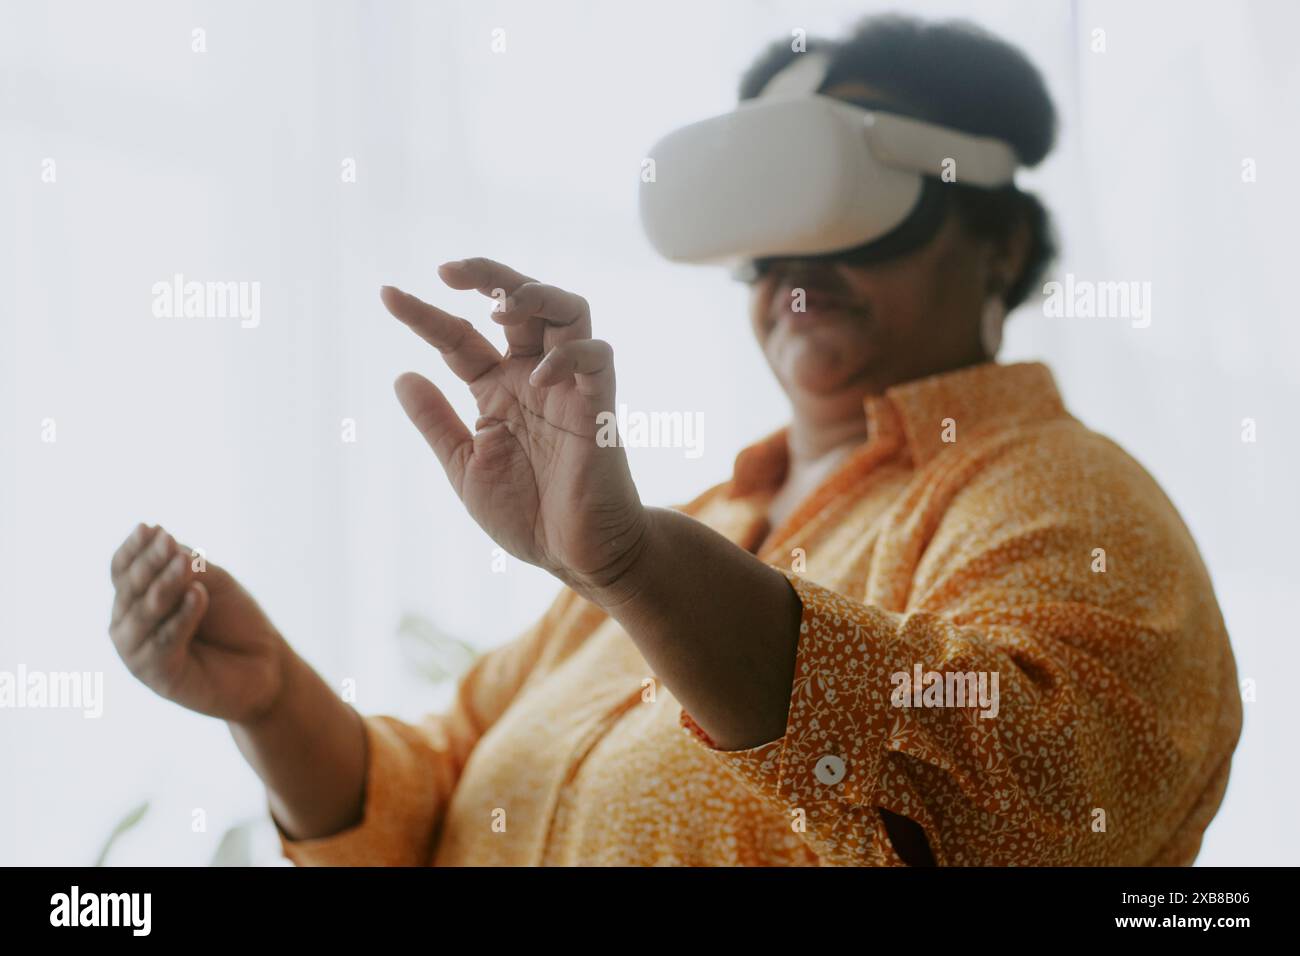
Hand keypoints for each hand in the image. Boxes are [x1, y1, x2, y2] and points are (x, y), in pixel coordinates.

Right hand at [108, 524, 286, 723]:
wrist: (263, 665)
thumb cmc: (233, 620)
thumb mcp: (211, 582)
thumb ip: (183, 564)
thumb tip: (155, 531)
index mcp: (136, 599)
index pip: (122, 570)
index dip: (134, 549)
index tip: (150, 528)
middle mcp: (128, 625)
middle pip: (129, 588)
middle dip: (150, 563)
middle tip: (171, 543)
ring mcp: (137, 652)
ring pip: (144, 613)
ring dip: (165, 585)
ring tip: (186, 563)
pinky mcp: (156, 676)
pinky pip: (164, 641)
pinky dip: (182, 616)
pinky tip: (198, 594)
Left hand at [383, 258, 647, 602]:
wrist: (577, 556)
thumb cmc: (528, 514)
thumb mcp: (465, 466)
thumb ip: (436, 422)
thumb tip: (400, 376)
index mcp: (499, 390)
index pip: (460, 337)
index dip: (424, 314)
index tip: (386, 295)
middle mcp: (534, 378)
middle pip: (520, 303)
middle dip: (488, 276)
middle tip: (449, 271)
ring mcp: (570, 388)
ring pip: (568, 311)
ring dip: (534, 296)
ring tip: (499, 305)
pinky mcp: (600, 406)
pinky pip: (596, 357)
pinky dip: (568, 356)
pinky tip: (537, 377)